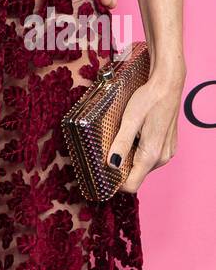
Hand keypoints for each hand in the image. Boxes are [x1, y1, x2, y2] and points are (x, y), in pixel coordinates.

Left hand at [108, 68, 184, 192]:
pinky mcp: (168, 146)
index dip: (115, 183)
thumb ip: (121, 143)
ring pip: (142, 165)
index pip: (132, 184)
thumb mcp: (130, 119)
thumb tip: (111, 165)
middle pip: (136, 175)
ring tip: (119, 137)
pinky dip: (138, 150)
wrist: (168, 84)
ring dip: (129, 157)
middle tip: (106, 149)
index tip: (101, 173)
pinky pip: (149, 156)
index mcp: (152, 155)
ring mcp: (167, 152)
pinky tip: (132, 134)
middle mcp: (162, 158)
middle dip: (120, 167)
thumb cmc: (148, 99)